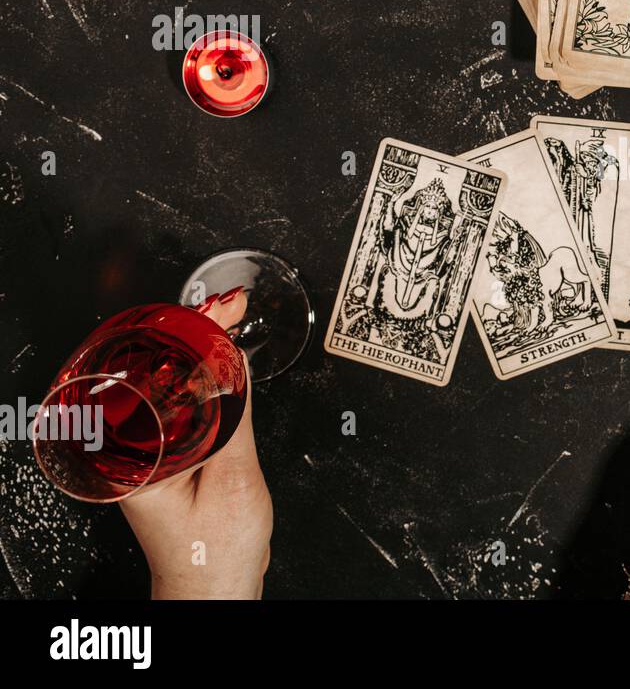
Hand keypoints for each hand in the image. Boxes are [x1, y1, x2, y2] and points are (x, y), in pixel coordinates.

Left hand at [118, 290, 272, 599]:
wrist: (217, 588)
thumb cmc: (216, 552)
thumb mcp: (234, 477)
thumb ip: (233, 418)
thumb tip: (233, 365)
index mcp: (133, 459)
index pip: (152, 377)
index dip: (188, 335)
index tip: (220, 310)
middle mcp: (131, 454)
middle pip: (156, 376)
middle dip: (195, 334)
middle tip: (231, 306)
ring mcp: (147, 456)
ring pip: (169, 389)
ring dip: (201, 353)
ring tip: (228, 321)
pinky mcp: (168, 458)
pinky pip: (183, 407)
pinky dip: (205, 379)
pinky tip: (222, 363)